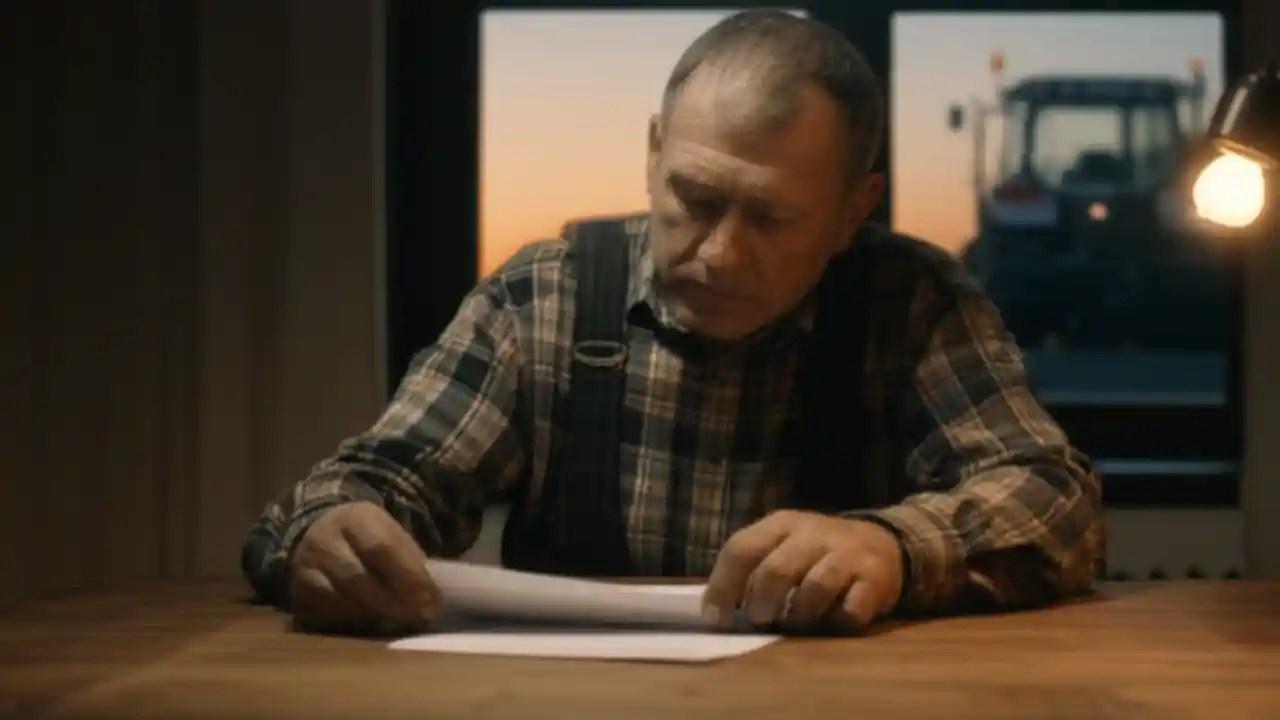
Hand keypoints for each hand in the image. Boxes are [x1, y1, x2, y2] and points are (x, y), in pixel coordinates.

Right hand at [289, 501, 440, 635]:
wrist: (320, 533)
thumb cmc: (368, 538)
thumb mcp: (390, 533)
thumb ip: (409, 560)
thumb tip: (431, 600)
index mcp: (355, 518)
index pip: (381, 548)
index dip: (408, 576)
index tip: (431, 599)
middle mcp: (325, 541)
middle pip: (359, 577)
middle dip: (394, 601)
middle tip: (420, 617)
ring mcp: (306, 568)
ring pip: (342, 599)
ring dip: (376, 615)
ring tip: (400, 622)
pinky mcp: (298, 593)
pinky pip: (327, 614)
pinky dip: (355, 623)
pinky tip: (374, 625)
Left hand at [702, 510, 903, 633]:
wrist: (883, 543)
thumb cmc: (817, 552)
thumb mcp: (782, 545)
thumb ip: (752, 568)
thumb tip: (716, 610)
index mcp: (782, 524)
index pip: (741, 549)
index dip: (722, 586)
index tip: (715, 619)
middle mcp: (814, 533)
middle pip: (776, 569)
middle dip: (761, 603)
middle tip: (760, 619)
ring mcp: (847, 554)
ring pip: (815, 587)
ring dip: (799, 615)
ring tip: (796, 622)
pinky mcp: (875, 579)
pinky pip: (851, 610)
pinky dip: (836, 621)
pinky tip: (832, 619)